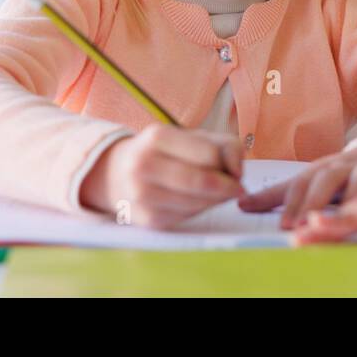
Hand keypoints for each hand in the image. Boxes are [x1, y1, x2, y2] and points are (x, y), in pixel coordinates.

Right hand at [78, 123, 243, 228]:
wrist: (118, 173)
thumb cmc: (167, 152)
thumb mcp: (195, 138)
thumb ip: (227, 146)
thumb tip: (237, 173)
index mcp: (157, 137)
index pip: (209, 154)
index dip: (230, 165)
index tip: (236, 170)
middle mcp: (143, 164)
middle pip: (202, 181)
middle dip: (227, 188)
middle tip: (238, 189)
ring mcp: (141, 194)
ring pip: (197, 203)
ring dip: (216, 201)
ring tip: (218, 193)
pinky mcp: (146, 219)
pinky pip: (186, 217)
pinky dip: (199, 210)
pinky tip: (197, 201)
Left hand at [238, 146, 356, 228]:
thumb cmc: (339, 176)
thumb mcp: (308, 182)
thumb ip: (276, 196)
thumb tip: (241, 204)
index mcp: (319, 168)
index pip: (302, 183)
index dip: (293, 203)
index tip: (284, 225)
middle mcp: (341, 166)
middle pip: (326, 179)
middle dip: (314, 202)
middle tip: (302, 225)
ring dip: (349, 199)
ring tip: (339, 218)